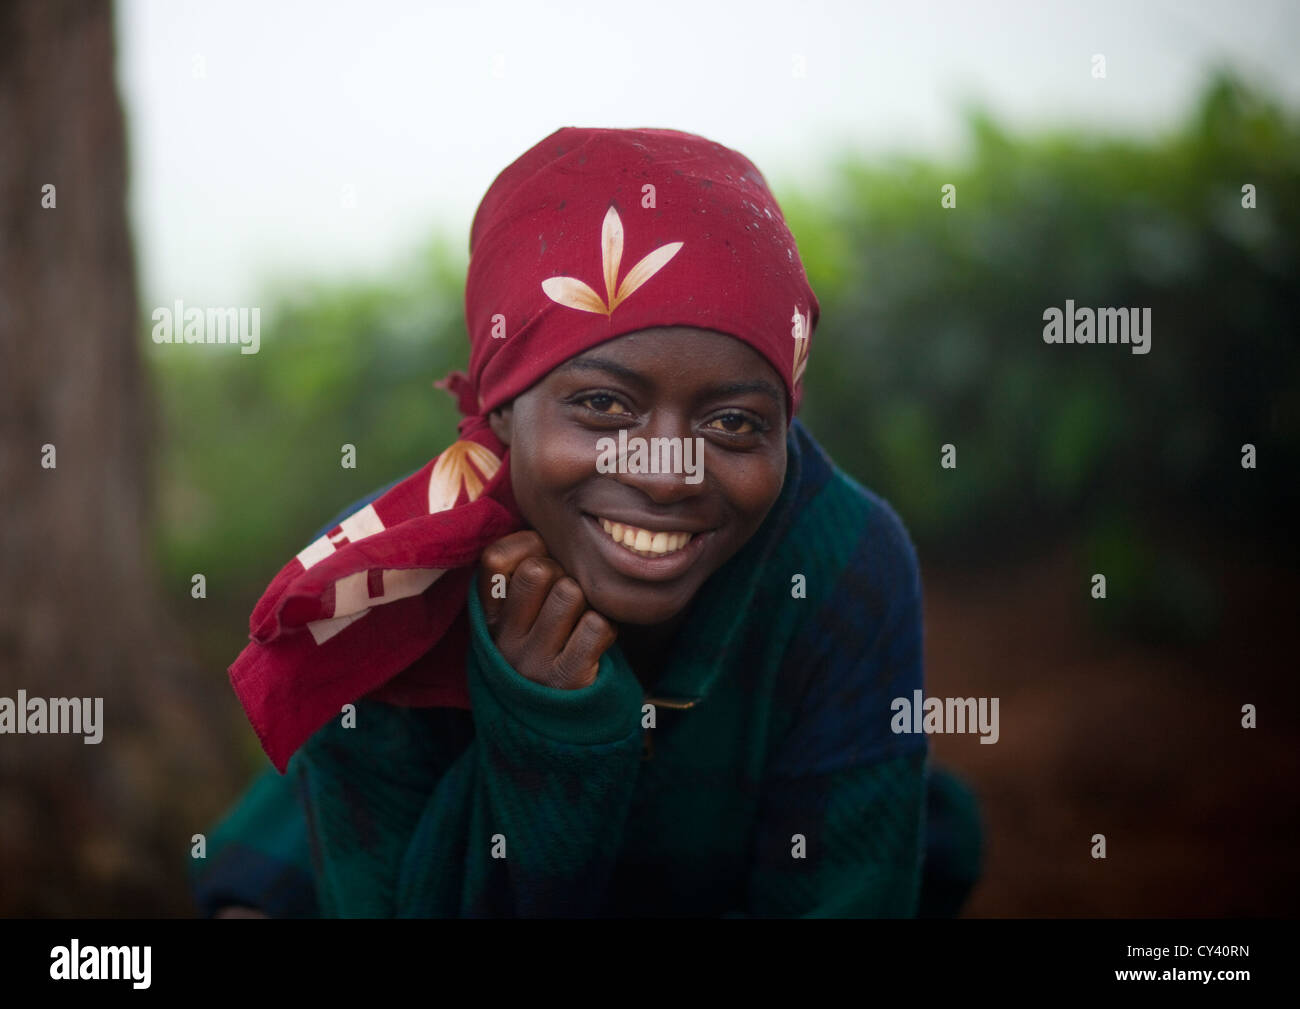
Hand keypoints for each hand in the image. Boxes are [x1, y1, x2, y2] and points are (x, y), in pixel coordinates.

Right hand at [477, 530, 616, 689]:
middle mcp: (504, 641)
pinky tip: (594, 643)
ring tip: (578, 623)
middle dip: (563, 574)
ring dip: (586, 603)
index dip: (527, 548)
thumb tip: (547, 517)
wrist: (557, 728)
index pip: (496, 558)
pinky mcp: (567, 680)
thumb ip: (521, 572)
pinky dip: (605, 629)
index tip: (541, 561)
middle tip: (566, 598)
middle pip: (539, 570)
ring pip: (570, 592)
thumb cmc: (548, 649)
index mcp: (488, 619)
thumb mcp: (519, 617)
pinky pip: (596, 625)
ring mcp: (534, 663)